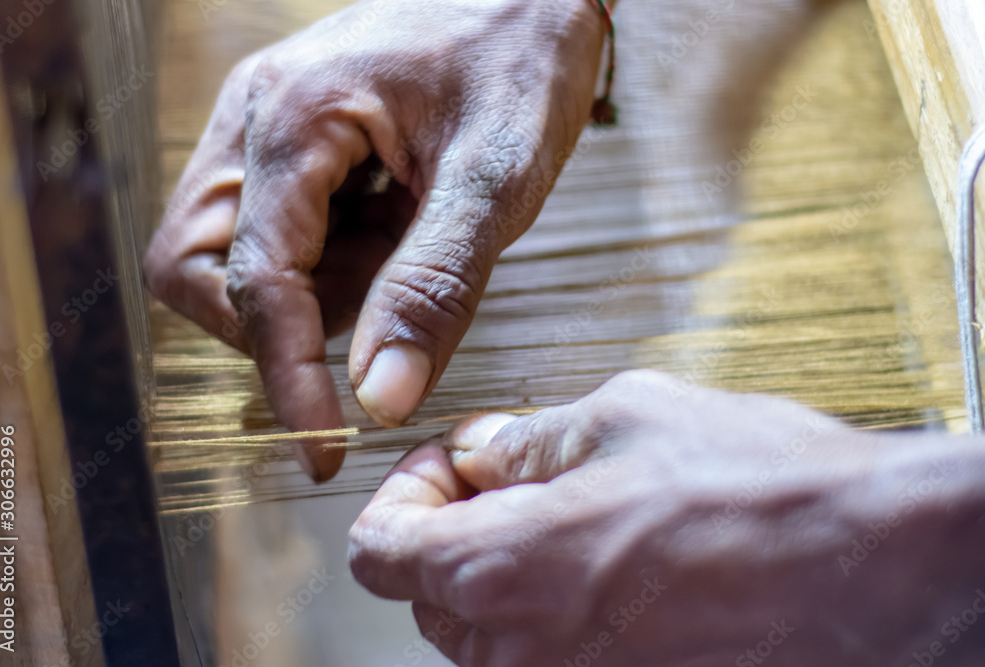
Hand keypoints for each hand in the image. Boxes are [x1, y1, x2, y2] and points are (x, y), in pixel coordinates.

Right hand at [143, 0, 605, 479]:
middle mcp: (257, 120)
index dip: (288, 374)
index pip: (256, 281)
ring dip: (308, 291)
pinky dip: (327, 263)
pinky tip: (397, 233)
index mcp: (295, 119)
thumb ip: (434, 286)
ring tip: (402, 253)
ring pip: (228, 252)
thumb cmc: (521, 56)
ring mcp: (268, 127)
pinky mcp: (296, 142)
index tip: (326, 445)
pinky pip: (275, 229)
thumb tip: (381, 397)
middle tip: (369, 319)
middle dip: (272, 324)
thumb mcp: (494, 176)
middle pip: (196, 267)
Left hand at [349, 371, 984, 665]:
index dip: (405, 497)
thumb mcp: (627, 418)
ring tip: (582, 518)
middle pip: (431, 595)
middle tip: (518, 479)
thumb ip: (531, 440)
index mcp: (501, 566)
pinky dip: (558, 614)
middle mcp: (520, 650)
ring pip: (489, 635)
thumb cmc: (762, 489)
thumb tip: (484, 450)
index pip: (379, 551)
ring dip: (508, 574)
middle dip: (456, 530)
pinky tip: (620, 564)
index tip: (450, 468)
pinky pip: (551, 659)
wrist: (880, 569)